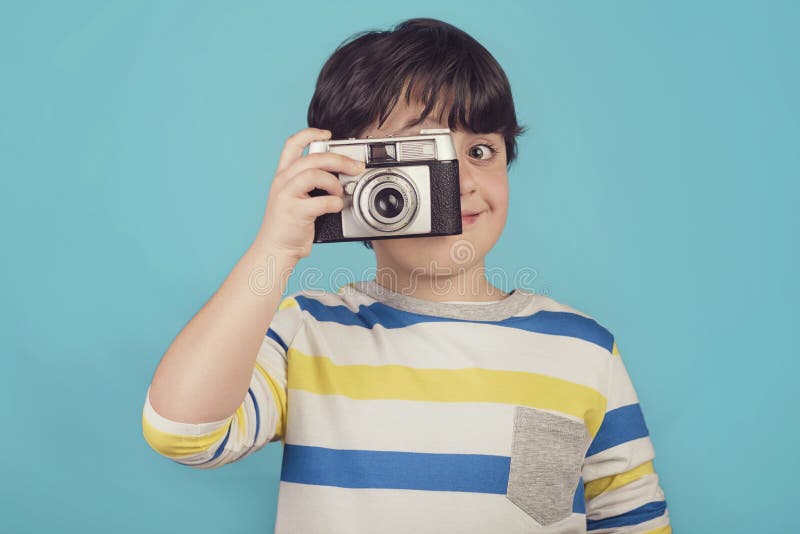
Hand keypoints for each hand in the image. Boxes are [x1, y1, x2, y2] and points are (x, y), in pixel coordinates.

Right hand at [255, 127, 364, 261]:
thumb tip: (343, 175)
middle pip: (312, 158)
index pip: (292, 144)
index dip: (310, 134)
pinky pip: (321, 201)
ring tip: (339, 193)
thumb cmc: (290, 224)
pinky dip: (335, 204)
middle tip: (356, 167)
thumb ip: (310, 183)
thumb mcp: (294, 196)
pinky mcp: (294, 212)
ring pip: (313, 174)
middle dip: (339, 159)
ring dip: (333, 182)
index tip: (327, 134)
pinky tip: (336, 208)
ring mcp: (286, 196)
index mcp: (283, 175)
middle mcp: (282, 181)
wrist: (275, 248)